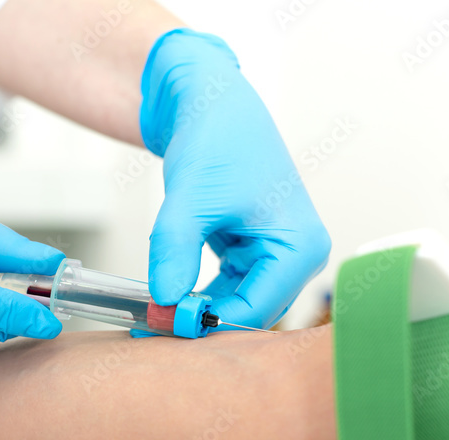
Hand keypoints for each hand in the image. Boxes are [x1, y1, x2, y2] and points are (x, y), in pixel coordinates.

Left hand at [140, 29, 330, 329]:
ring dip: (198, 311)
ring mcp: (280, 256)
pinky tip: (166, 300)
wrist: (213, 102)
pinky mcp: (258, 252)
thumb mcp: (190, 197)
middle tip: (149, 327)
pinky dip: (199, 295)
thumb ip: (175, 250)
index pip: (256, 308)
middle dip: (203, 322)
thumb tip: (163, 303)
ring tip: (150, 317)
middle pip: (251, 312)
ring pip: (238, 304)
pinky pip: (230, 289)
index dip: (208, 323)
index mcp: (300, 246)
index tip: (160, 328)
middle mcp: (299, 257)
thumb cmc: (217, 137)